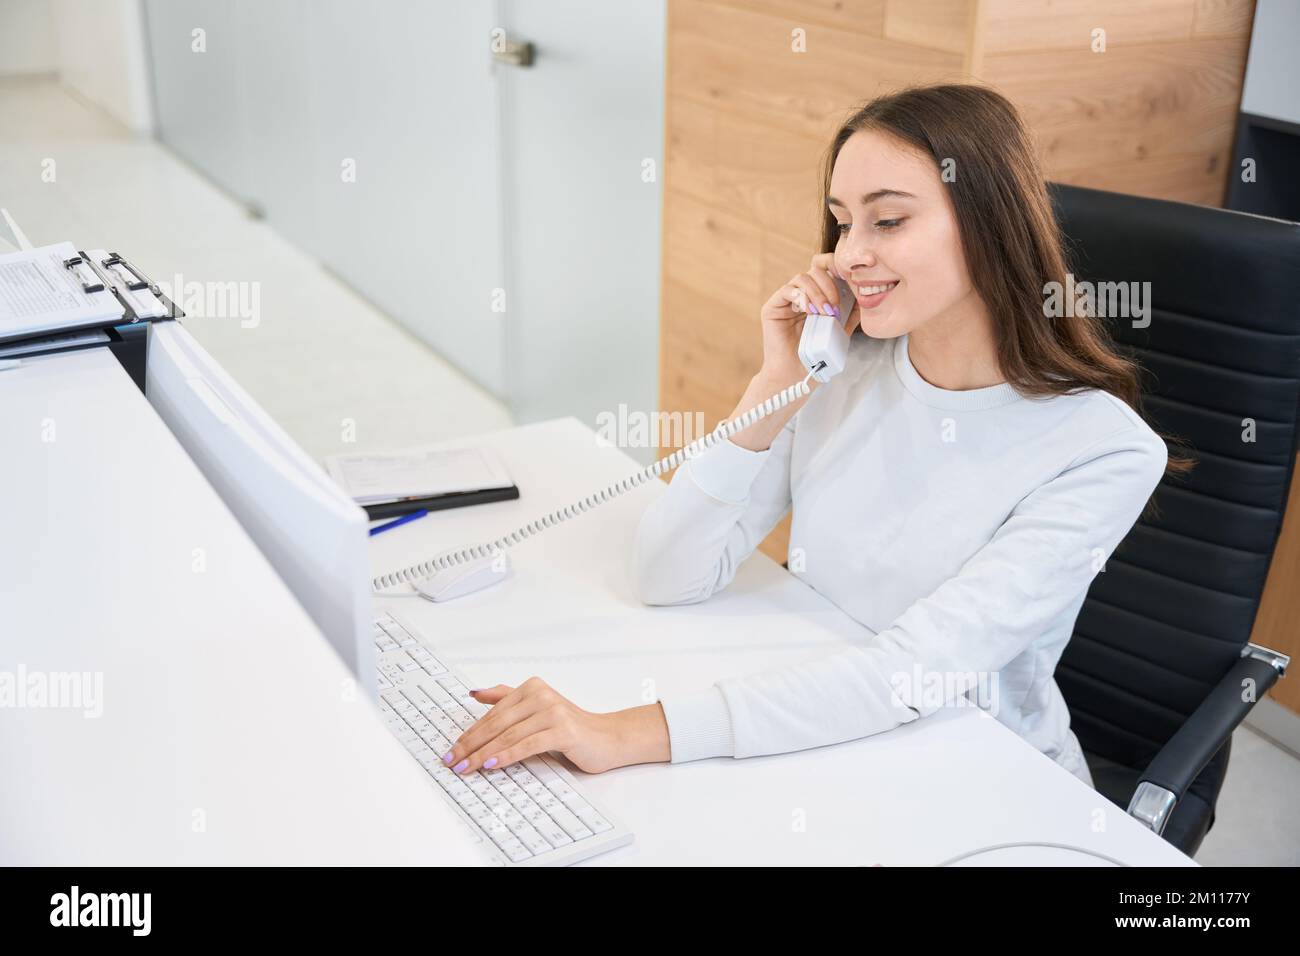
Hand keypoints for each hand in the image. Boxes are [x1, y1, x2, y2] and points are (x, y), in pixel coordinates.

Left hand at [439, 677, 670, 775]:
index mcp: (532, 687)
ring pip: (508, 735)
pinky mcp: (563, 730)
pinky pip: (527, 745)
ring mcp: (553, 712)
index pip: (492, 713)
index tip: (452, 750)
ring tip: (466, 767)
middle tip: (452, 761)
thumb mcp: (536, 708)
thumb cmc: (570, 726)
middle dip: (470, 745)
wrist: (606, 738)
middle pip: (497, 723)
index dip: (470, 733)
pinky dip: (506, 755)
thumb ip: (506, 698)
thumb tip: (473, 692)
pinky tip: (491, 765)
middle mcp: (541, 695)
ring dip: (483, 754)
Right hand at [756, 251, 860, 382]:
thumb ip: (850, 314)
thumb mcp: (840, 332)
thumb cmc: (817, 358)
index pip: (825, 270)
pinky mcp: (773, 308)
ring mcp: (786, 301)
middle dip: (829, 285)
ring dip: (817, 293)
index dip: (835, 266)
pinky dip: (801, 297)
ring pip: (802, 278)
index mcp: (817, 297)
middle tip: (834, 308)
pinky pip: (786, 290)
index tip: (848, 278)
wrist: (797, 377)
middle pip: (815, 270)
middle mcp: (801, 295)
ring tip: (824, 312)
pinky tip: (808, 311)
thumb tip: (864, 296)